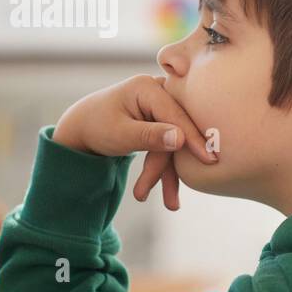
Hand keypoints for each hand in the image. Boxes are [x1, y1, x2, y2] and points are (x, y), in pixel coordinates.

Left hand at [52, 74, 215, 211]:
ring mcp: (161, 105)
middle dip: (173, 166)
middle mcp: (158, 91)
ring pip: (174, 142)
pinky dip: (164, 169)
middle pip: (177, 130)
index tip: (209, 160)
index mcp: (147, 87)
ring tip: (168, 204)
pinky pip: (169, 145)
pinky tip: (162, 193)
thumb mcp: (120, 134)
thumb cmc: (96, 127)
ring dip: (167, 173)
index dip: (192, 138)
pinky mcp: (161, 120)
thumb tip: (181, 139)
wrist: (82, 129)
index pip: (176, 115)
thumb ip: (150, 136)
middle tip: (172, 200)